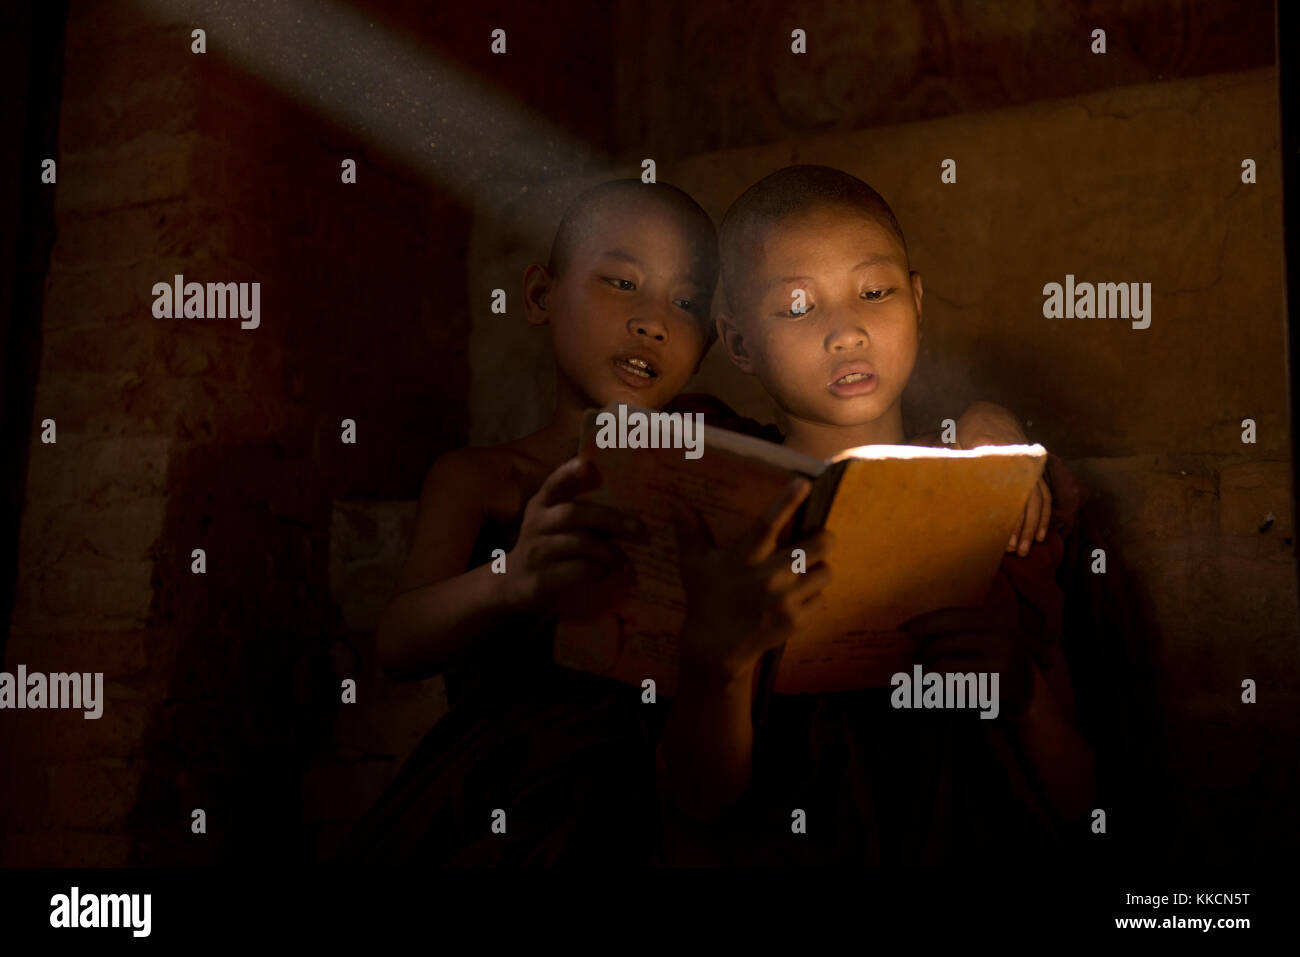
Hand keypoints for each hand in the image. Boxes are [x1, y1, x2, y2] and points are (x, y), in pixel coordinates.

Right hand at [505, 456, 641, 619]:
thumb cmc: (548, 545)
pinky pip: (577, 570)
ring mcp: (537, 551)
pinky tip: (608, 572)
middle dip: (611, 519)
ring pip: (579, 543)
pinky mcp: (541, 578)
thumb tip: (630, 513)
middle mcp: (537, 524)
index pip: (554, 483)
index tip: (588, 464)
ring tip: (626, 560)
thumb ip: (582, 512)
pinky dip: (598, 570)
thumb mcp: (554, 523)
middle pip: (573, 514)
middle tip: (640, 531)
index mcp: (542, 504)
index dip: (569, 472)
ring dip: (610, 551)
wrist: (514, 582)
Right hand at [671, 478, 833, 680]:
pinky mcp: (797, 620)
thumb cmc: (706, 599)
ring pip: (827, 571)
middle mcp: (767, 578)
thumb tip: (676, 504)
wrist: (716, 648)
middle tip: (817, 539)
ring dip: (820, 568)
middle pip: (817, 545)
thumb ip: (690, 533)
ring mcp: (785, 601)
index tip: (803, 482)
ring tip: (807, 570)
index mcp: (743, 559)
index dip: (786, 502)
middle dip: (822, 538)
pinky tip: (798, 597)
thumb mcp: (695, 565)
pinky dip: (814, 595)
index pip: (767, 524)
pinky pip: (822, 598)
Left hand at [904, 596, 1034, 718]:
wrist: (1028, 693)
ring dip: (926, 673)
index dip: (923, 622)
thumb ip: (957, 630)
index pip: (949, 616)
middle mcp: (1001, 639)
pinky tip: (935, 691)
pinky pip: (951, 687)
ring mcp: (1000, 665)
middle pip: (941, 643)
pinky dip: (936, 689)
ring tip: (924, 677)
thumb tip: (911, 630)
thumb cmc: (995, 660)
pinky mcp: (994, 689)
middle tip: (915, 662)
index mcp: (996, 620)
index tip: (904, 630)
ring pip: (942, 666)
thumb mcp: (985, 636)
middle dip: (922, 654)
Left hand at [953, 404, 1052, 556]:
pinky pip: (1045, 496)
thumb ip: (948, 459)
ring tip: (1025, 549)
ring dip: (1033, 526)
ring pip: (1038, 500)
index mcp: (995, 452)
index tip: (1003, 537)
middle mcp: (1017, 461)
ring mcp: (1029, 467)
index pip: (1005, 490)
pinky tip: (1039, 534)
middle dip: (1021, 527)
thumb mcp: (955, 443)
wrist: (990, 416)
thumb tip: (935, 471)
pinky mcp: (1034, 472)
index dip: (1007, 516)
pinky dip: (1044, 515)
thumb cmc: (966, 433)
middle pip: (1025, 499)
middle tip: (1014, 551)